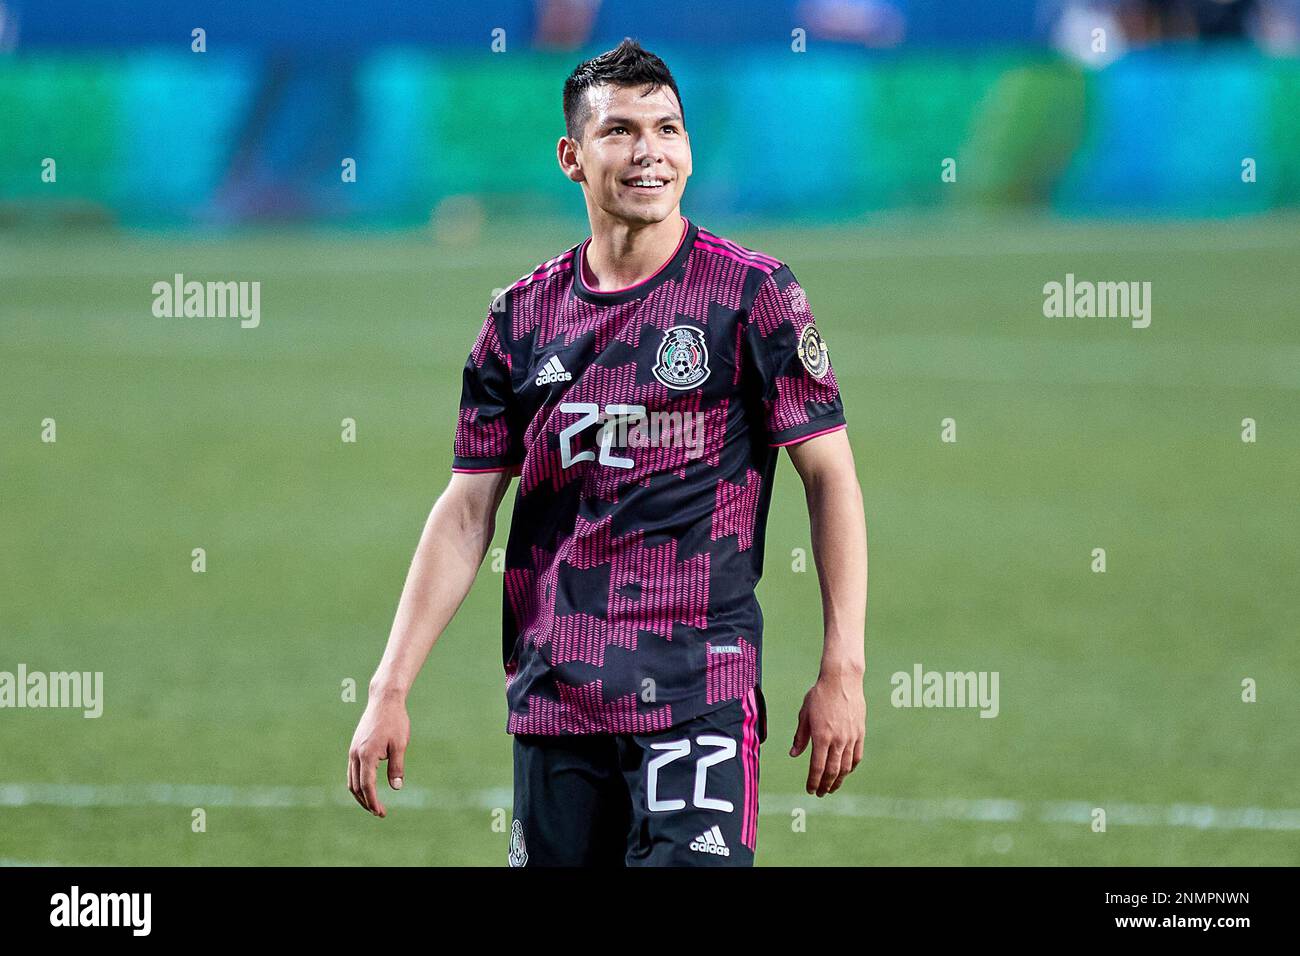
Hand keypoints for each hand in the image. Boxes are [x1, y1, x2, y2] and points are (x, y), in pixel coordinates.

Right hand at [346, 692, 410, 816]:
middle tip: (379, 812)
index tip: (381, 812)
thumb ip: (397, 767)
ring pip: (351, 780)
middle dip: (366, 802)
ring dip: (360, 795)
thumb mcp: (400, 745)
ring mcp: (353, 751)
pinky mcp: (354, 747)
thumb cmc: (395, 721)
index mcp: (366, 755)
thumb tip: (396, 788)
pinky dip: (358, 783)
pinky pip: (352, 771)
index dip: (373, 802)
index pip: (367, 786)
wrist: (384, 700)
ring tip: (373, 804)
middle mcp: (355, 754)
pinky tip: (367, 787)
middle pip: (356, 787)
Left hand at [789, 669, 865, 796]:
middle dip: (825, 785)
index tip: (810, 790)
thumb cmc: (819, 695)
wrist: (842, 680)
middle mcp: (838, 740)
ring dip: (839, 780)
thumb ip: (800, 737)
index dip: (813, 781)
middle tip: (820, 793)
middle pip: (832, 771)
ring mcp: (851, 737)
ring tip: (832, 788)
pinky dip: (851, 767)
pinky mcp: (860, 733)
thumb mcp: (804, 715)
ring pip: (846, 767)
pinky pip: (857, 756)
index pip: (817, 767)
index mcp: (821, 736)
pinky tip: (846, 772)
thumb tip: (793, 754)